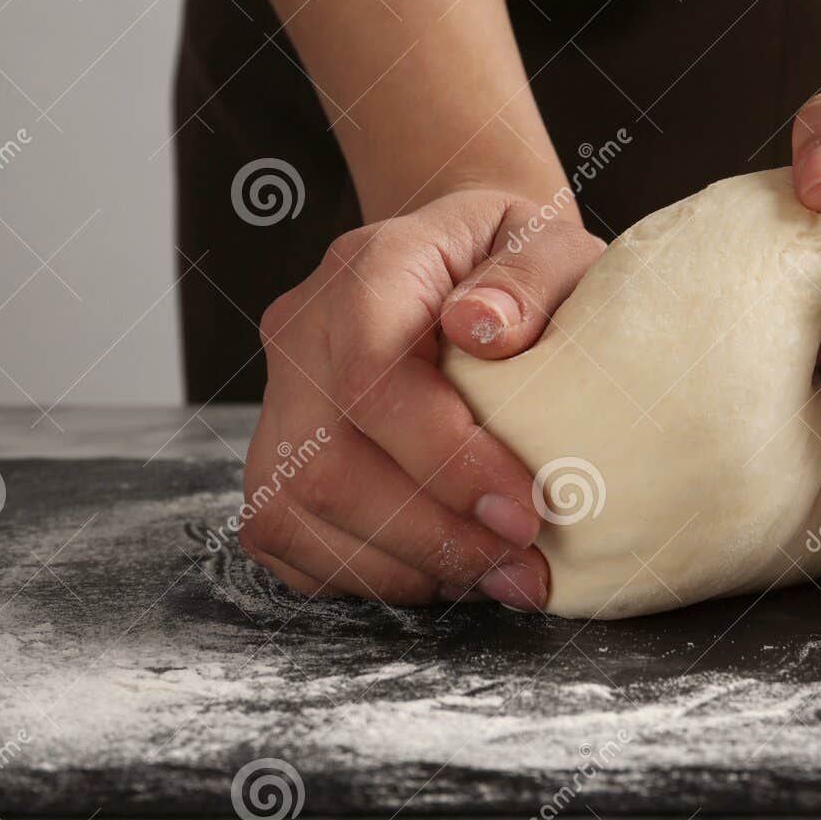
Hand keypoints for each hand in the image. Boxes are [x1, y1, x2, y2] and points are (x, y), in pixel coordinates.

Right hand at [241, 189, 603, 607]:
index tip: (527, 511)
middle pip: (326, 465)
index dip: (447, 462)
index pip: (374, 378)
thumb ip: (530, 278)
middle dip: (431, 536)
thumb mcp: (546, 243)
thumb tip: (485, 329)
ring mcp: (277, 396)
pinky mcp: (274, 451)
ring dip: (402, 568)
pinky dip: (364, 572)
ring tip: (496, 576)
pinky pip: (286, 536)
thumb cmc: (514, 258)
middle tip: (525, 569)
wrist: (462, 260)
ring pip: (294, 512)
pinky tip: (440, 570)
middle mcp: (302, 333)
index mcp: (367, 272)